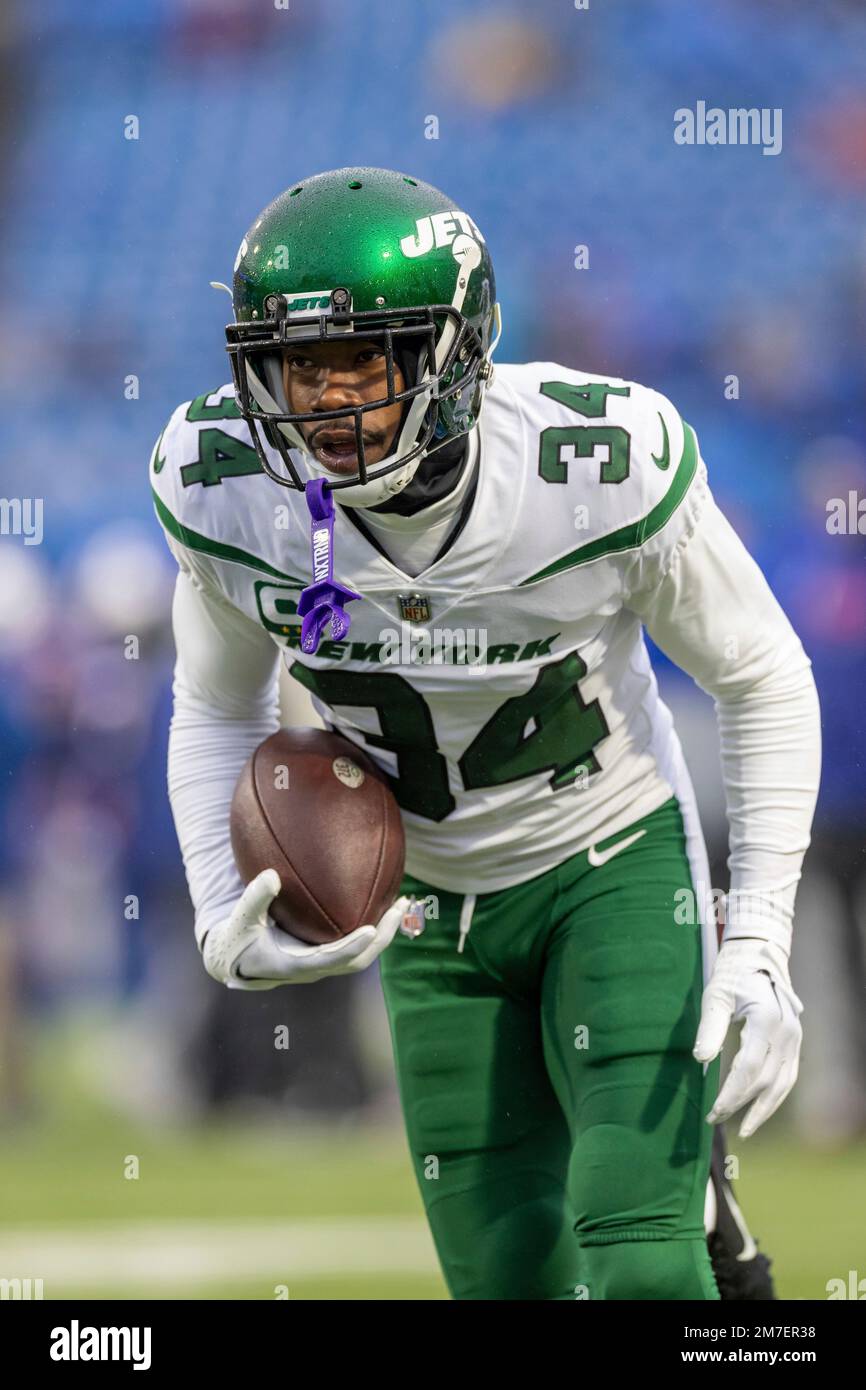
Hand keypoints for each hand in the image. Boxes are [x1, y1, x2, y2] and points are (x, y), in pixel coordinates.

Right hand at [202, 869, 408, 989]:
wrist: (236, 960)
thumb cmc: (238, 938)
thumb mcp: (240, 919)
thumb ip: (254, 899)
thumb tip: (272, 875)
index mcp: (295, 964)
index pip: (332, 960)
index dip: (353, 947)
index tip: (372, 930)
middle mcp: (315, 968)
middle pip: (359, 960)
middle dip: (383, 936)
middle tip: (400, 907)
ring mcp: (323, 963)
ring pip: (362, 954)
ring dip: (384, 931)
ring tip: (400, 903)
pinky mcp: (326, 955)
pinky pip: (355, 945)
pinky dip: (372, 928)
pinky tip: (381, 902)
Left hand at [693, 937, 802, 1138]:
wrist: (758, 957)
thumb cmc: (732, 975)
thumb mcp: (715, 996)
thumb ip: (709, 1028)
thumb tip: (700, 1060)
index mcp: (767, 1019)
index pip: (749, 1067)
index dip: (731, 1093)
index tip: (713, 1110)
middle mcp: (787, 1032)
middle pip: (765, 1080)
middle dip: (740, 1104)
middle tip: (715, 1120)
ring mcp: (795, 1039)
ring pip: (782, 1084)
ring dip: (762, 1110)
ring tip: (743, 1130)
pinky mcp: (795, 1043)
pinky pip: (788, 1077)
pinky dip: (774, 1097)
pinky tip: (759, 1110)